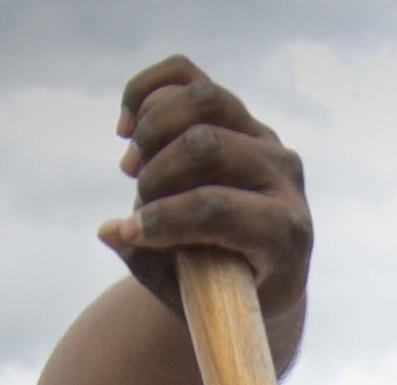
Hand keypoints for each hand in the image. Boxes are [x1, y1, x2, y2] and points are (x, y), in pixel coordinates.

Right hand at [101, 59, 311, 333]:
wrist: (257, 273)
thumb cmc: (222, 291)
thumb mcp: (192, 296)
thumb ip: (153, 267)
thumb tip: (112, 231)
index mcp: (284, 233)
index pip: (220, 208)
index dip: (166, 217)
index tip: (134, 233)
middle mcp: (284, 176)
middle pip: (207, 145)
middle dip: (156, 174)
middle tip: (140, 202)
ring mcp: (263, 137)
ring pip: (203, 100)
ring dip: (151, 130)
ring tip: (132, 168)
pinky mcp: (235, 113)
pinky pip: (187, 76)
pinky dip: (146, 92)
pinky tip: (127, 128)